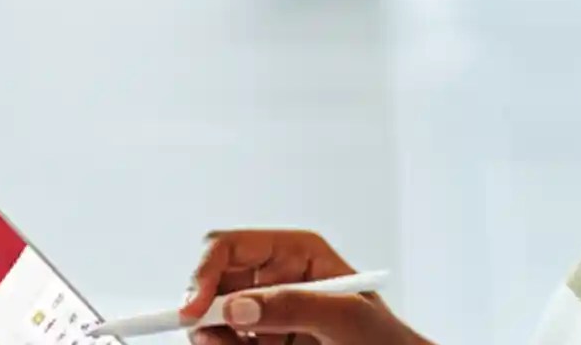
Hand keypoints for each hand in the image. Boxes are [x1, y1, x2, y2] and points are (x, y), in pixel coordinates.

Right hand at [179, 229, 428, 344]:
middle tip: (207, 340)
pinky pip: (224, 342)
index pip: (230, 246)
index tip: (194, 308)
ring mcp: (265, 312)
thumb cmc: (386, 339)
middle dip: (200, 309)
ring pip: (210, 318)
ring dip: (210, 336)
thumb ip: (294, 306)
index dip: (204, 272)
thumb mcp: (348, 317)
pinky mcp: (262, 342)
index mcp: (295, 252)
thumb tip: (238, 306)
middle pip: (211, 282)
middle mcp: (273, 278)